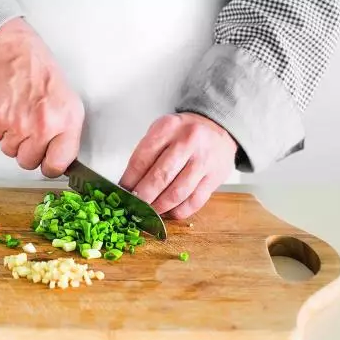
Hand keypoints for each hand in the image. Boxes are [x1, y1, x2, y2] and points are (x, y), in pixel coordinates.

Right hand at [0, 18, 83, 177]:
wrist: (19, 56)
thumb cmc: (45, 79)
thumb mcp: (70, 104)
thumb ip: (68, 136)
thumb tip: (61, 162)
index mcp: (65, 124)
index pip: (56, 165)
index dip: (50, 166)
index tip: (47, 162)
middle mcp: (42, 126)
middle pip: (28, 162)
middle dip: (28, 151)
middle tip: (30, 133)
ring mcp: (18, 124)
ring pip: (9, 151)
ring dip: (13, 139)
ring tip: (20, 117)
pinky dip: (0, 127)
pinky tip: (9, 111)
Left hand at [118, 112, 236, 219]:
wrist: (217, 130)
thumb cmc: (182, 134)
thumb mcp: (161, 132)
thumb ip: (145, 155)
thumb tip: (128, 186)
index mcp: (168, 127)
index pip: (142, 159)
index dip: (129, 180)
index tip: (122, 192)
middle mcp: (187, 141)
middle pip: (160, 177)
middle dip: (143, 197)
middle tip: (134, 207)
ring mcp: (203, 160)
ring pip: (177, 193)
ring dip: (160, 207)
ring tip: (149, 212)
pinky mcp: (215, 177)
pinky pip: (194, 201)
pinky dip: (178, 212)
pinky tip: (169, 212)